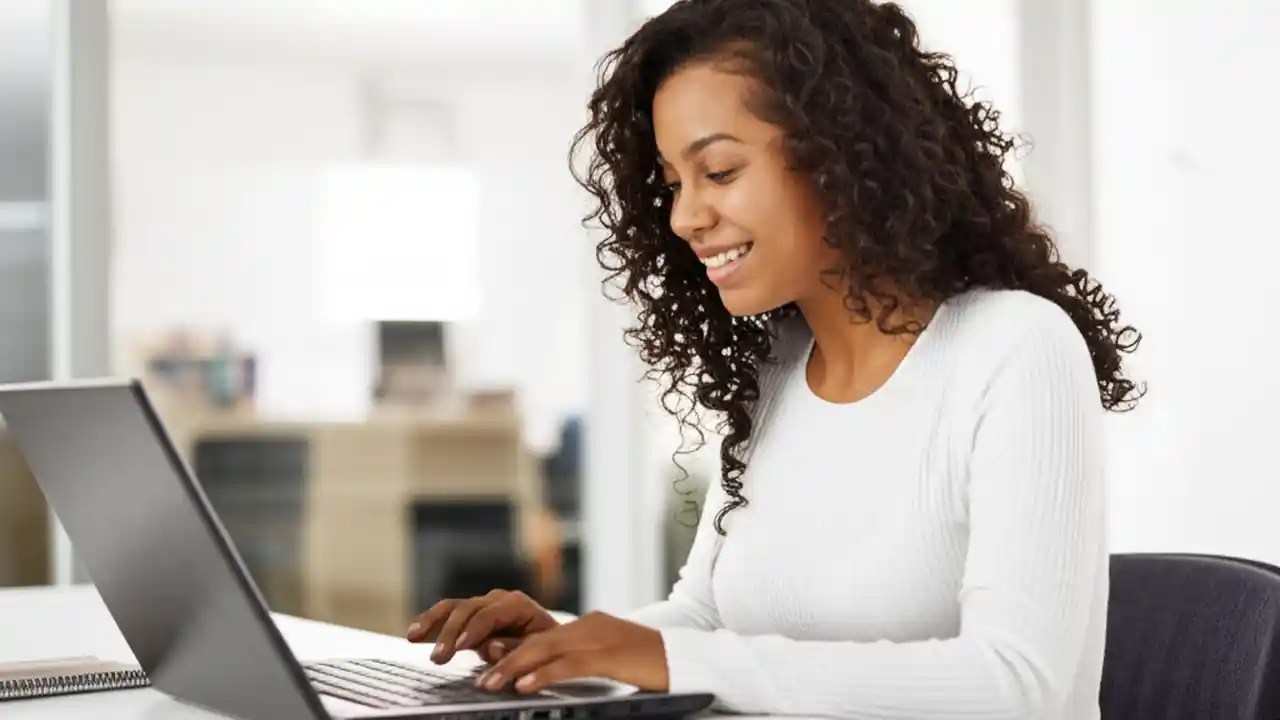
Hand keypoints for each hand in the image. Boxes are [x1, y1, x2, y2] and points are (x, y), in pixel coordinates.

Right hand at [406, 589, 557, 664]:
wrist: (547, 640)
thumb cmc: (544, 645)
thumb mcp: (538, 648)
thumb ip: (515, 647)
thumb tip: (490, 645)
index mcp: (516, 604)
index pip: (490, 614)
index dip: (473, 630)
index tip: (459, 647)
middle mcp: (497, 599)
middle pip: (467, 610)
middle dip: (450, 633)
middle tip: (439, 656)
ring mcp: (482, 604)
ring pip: (452, 607)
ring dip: (432, 622)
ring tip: (414, 637)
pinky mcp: (469, 614)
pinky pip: (446, 613)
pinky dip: (430, 622)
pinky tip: (413, 633)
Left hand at [474, 611, 667, 693]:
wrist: (690, 659)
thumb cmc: (653, 664)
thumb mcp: (613, 659)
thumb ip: (584, 661)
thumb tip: (553, 674)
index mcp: (590, 625)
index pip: (543, 637)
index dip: (514, 651)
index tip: (490, 665)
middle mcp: (591, 626)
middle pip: (538, 640)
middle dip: (506, 659)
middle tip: (481, 677)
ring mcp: (601, 638)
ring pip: (547, 649)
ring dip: (515, 667)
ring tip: (491, 683)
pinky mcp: (612, 655)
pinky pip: (570, 664)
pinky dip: (544, 674)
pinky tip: (526, 684)